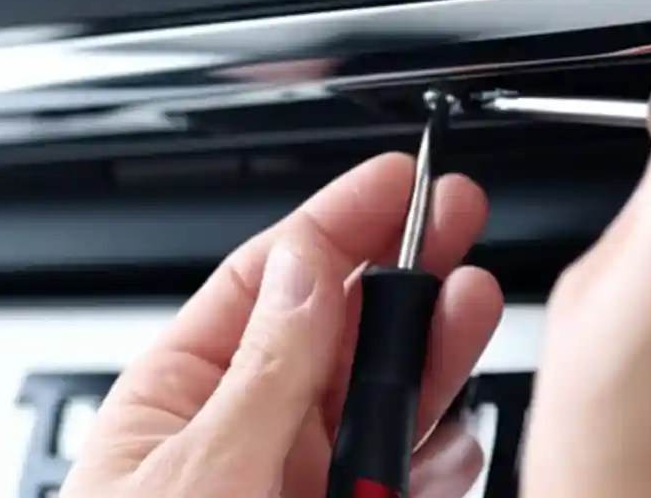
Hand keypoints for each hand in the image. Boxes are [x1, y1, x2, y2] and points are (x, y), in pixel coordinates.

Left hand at [63, 153, 502, 496]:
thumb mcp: (196, 474)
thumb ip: (263, 368)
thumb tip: (302, 263)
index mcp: (180, 403)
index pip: (267, 283)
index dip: (335, 222)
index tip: (394, 183)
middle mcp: (244, 440)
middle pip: (336, 331)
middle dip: (401, 274)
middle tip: (457, 220)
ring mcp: (300, 488)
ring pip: (381, 402)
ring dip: (431, 354)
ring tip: (471, 307)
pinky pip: (405, 479)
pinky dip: (437, 458)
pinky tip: (453, 438)